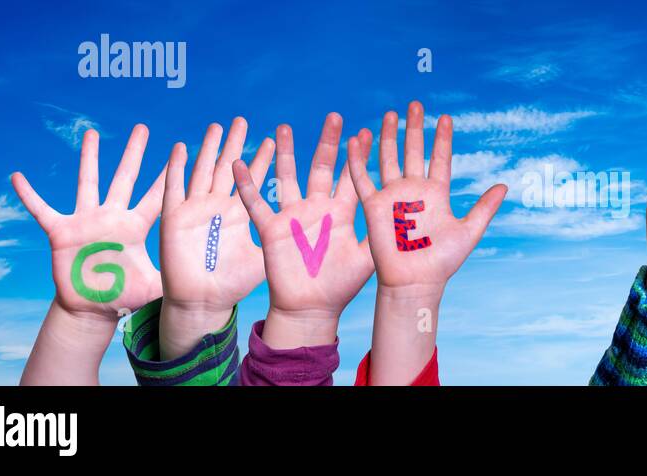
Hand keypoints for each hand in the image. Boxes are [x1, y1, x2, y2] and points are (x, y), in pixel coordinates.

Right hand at [13, 125, 164, 320]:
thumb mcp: (153, 285)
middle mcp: (112, 217)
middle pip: (125, 178)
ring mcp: (86, 221)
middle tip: (143, 128)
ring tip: (91, 133)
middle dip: (134, 153)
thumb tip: (203, 278)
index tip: (180, 152)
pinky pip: (42, 209)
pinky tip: (18, 177)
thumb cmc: (125, 296)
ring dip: (89, 158)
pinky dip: (29, 195)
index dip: (167, 177)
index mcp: (135, 227)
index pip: (156, 197)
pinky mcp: (61, 232)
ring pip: (88, 182)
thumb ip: (174, 276)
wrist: (93, 308)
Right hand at [159, 118, 274, 357]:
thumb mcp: (270, 257)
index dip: (267, 157)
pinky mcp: (176, 219)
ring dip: (210, 149)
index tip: (278, 133)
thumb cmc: (235, 284)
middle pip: (232, 167)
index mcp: (245, 214)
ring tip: (217, 126)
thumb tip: (328, 232)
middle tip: (245, 119)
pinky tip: (180, 148)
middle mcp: (223, 207)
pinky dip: (175, 169)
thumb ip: (291, 240)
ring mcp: (199, 210)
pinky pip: (175, 189)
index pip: (259, 178)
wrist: (204, 303)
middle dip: (238, 143)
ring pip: (205, 171)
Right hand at [232, 113, 373, 347]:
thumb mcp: (366, 259)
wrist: (311, 309)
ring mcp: (294, 216)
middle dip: (328, 143)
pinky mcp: (272, 229)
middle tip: (334, 116)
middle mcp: (318, 209)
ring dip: (286, 154)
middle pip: (322, 168)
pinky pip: (257, 204)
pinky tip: (239, 164)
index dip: (358, 156)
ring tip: (283, 128)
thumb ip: (380, 236)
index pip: (352, 177)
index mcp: (342, 213)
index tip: (366, 131)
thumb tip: (407, 219)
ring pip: (288, 177)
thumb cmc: (341, 286)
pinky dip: (248, 186)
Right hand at [348, 101, 505, 292]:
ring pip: (388, 159)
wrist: (414, 282)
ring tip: (391, 114)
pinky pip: (363, 178)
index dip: (442, 139)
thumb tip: (504, 185)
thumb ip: (484, 208)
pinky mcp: (373, 206)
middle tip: (415, 105)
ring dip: (388, 137)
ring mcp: (392, 196)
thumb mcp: (469, 232)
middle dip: (414, 128)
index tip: (445, 118)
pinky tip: (357, 139)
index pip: (439, 159)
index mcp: (436, 194)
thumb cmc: (442, 262)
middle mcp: (414, 191)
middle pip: (412, 151)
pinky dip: (358, 159)